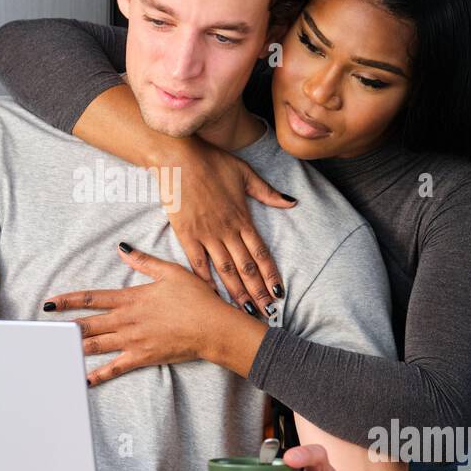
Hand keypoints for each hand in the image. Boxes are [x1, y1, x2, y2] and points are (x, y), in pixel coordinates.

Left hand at [42, 243, 263, 386]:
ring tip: (56, 348)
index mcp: (131, 299)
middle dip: (64, 325)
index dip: (70, 299)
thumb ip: (143, 261)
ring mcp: (132, 341)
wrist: (213, 327)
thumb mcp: (171, 272)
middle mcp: (126, 321)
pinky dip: (99, 375)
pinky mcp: (142, 358)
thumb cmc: (197, 298)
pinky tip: (85, 379)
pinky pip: (115, 368)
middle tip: (44, 328)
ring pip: (96, 345)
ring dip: (75, 346)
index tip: (52, 301)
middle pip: (88, 324)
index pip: (93, 298)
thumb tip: (122, 248)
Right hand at [162, 141, 295, 315]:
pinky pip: (197, 262)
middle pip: (246, 268)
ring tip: (245, 310)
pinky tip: (212, 295)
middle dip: (258, 292)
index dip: (271, 275)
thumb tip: (292, 202)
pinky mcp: (186, 234)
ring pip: (225, 270)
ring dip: (236, 292)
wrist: (178, 157)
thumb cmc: (212, 162)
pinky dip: (205, 280)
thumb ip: (268, 193)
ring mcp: (206, 234)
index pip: (262, 254)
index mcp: (243, 218)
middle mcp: (227, 230)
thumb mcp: (246, 174)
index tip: (278, 293)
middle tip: (266, 313)